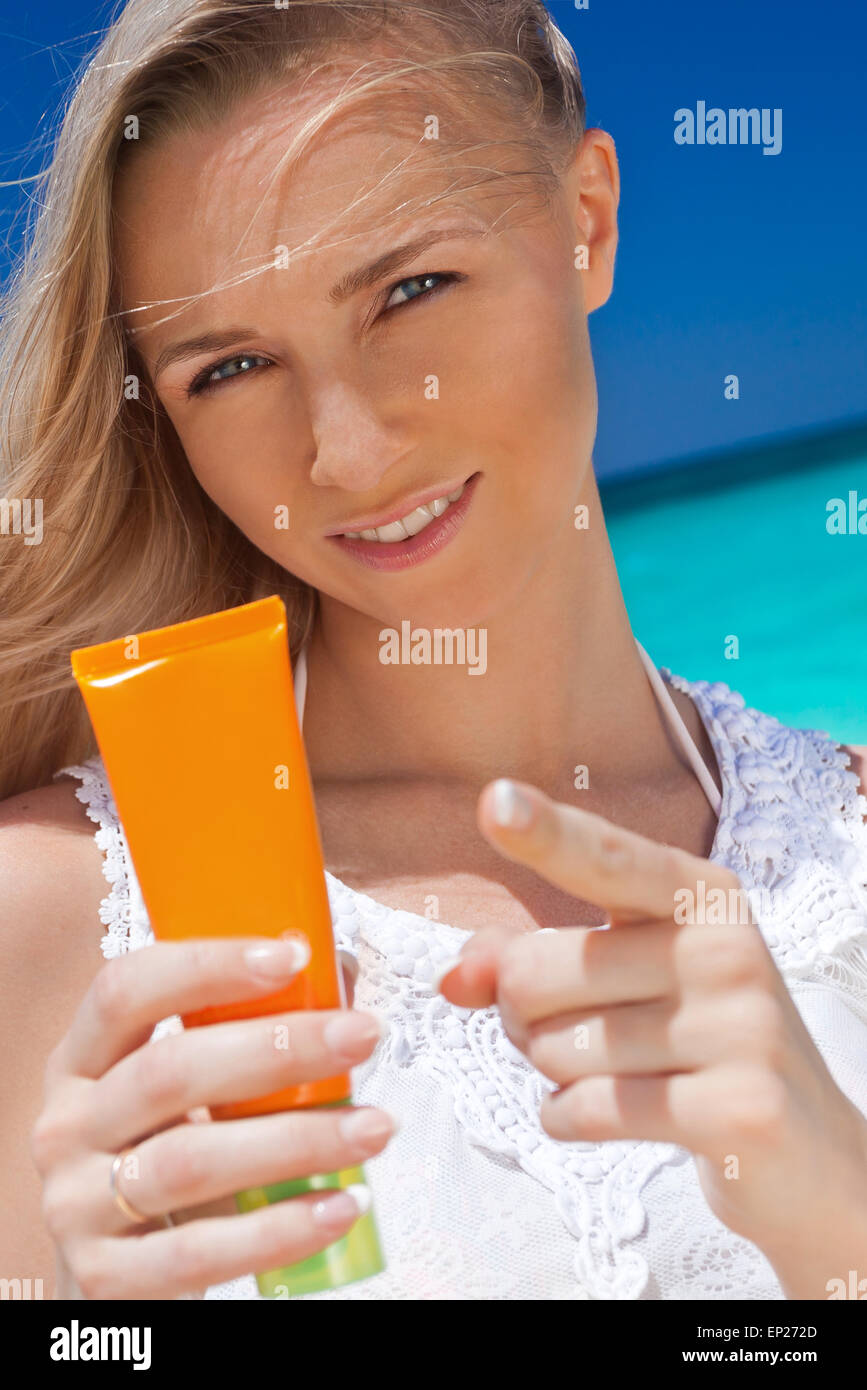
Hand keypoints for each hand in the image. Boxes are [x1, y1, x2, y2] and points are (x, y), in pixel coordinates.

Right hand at [30, 937, 393, 1298]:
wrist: (119, 1280)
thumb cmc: (165, 1160)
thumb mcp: (185, 1096)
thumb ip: (249, 1032)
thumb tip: (334, 973)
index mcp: (81, 1060)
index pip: (126, 990)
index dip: (206, 965)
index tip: (293, 955)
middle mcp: (66, 1126)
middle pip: (169, 1071)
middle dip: (278, 1048)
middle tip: (363, 1036)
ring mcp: (76, 1206)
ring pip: (191, 1161)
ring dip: (297, 1140)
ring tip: (375, 1127)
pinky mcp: (106, 1279)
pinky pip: (202, 1251)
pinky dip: (281, 1229)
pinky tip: (342, 1206)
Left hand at [436, 779, 866, 1296]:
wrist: (808, 1149)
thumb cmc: (692, 1040)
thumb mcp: (623, 977)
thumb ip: (528, 958)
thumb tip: (453, 978)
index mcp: (698, 894)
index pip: (604, 859)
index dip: (546, 832)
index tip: (495, 798)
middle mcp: (724, 947)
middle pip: (533, 974)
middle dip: (523, 1016)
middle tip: (581, 1030)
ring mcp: (740, 1027)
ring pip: (553, 1050)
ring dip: (557, 1073)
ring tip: (621, 1072)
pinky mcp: (737, 1109)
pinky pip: (587, 1109)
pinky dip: (569, 1119)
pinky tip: (610, 1115)